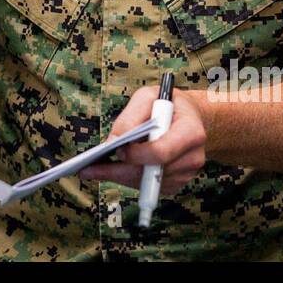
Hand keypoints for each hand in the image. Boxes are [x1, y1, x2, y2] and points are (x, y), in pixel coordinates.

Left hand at [80, 88, 207, 195]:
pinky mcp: (177, 183)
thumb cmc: (168, 103)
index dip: (137, 154)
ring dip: (120, 176)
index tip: (117, 149)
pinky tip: (112, 170)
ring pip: (146, 183)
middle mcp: (193, 157)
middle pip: (151, 173)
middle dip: (118, 171)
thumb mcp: (148, 96)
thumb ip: (131, 116)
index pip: (162, 152)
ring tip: (93, 170)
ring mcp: (186, 174)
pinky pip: (148, 187)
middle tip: (89, 170)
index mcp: (191, 132)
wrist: (192, 117)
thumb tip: (112, 142)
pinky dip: (129, 179)